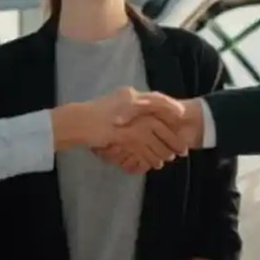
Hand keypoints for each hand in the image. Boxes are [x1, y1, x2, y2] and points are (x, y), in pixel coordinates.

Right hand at [52, 88, 187, 170]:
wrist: (76, 122)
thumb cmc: (94, 114)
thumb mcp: (115, 104)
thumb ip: (131, 106)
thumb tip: (145, 110)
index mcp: (130, 95)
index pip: (157, 99)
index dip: (171, 108)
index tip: (182, 117)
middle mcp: (130, 104)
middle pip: (159, 121)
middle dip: (173, 136)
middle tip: (183, 147)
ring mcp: (126, 120)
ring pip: (153, 137)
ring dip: (164, 149)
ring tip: (172, 158)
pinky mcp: (121, 134)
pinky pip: (142, 148)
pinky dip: (150, 157)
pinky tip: (156, 164)